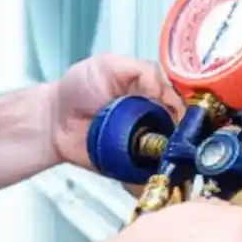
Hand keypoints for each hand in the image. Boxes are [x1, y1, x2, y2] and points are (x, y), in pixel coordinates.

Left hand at [50, 53, 185, 169]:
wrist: (53, 120)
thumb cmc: (79, 88)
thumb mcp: (110, 65)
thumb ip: (142, 71)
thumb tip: (166, 91)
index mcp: (153, 92)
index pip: (183, 101)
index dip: (188, 108)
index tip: (187, 115)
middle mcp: (155, 118)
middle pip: (183, 130)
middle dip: (184, 135)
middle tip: (177, 138)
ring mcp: (145, 144)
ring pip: (172, 154)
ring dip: (173, 156)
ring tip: (169, 156)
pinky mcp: (133, 166)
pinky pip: (151, 174)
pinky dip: (156, 176)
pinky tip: (159, 173)